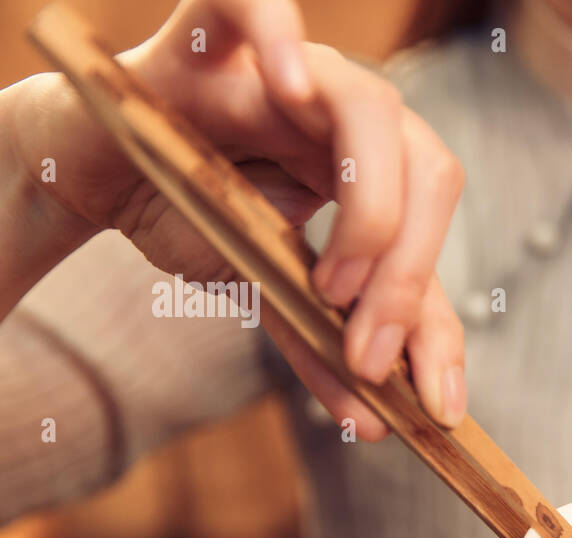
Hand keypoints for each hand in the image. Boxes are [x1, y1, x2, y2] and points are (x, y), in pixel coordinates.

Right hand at [3, 0, 465, 432]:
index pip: (430, 243)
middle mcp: (344, 114)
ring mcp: (287, 69)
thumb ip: (319, 343)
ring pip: (370, 107)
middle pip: (429, 169)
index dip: (439, 326)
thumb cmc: (184, 216)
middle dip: (410, 274)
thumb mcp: (263, 289)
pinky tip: (291, 87)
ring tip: (330, 281)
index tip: (437, 409)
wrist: (87, 175)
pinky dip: (276, 33)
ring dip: (370, 208)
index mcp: (370, 169)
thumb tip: (368, 421)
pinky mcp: (210, 36)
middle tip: (366, 348)